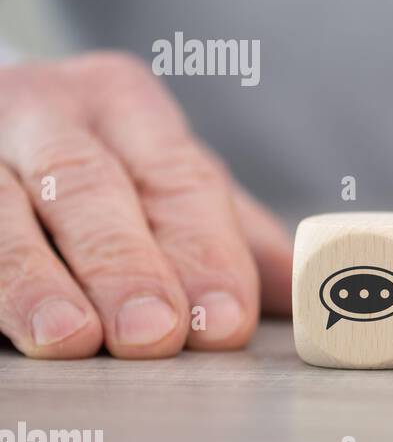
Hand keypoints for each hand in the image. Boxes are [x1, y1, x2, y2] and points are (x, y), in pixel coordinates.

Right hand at [0, 52, 291, 358]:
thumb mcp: (167, 183)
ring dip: (36, 280)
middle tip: (153, 335)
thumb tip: (313, 290)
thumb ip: (234, 238)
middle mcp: (46, 110)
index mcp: (125, 103)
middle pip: (90, 188)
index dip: (205, 253)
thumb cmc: (100, 168)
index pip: (178, 178)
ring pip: (3, 211)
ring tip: (70, 338)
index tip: (225, 321)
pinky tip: (3, 327)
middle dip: (125, 266)